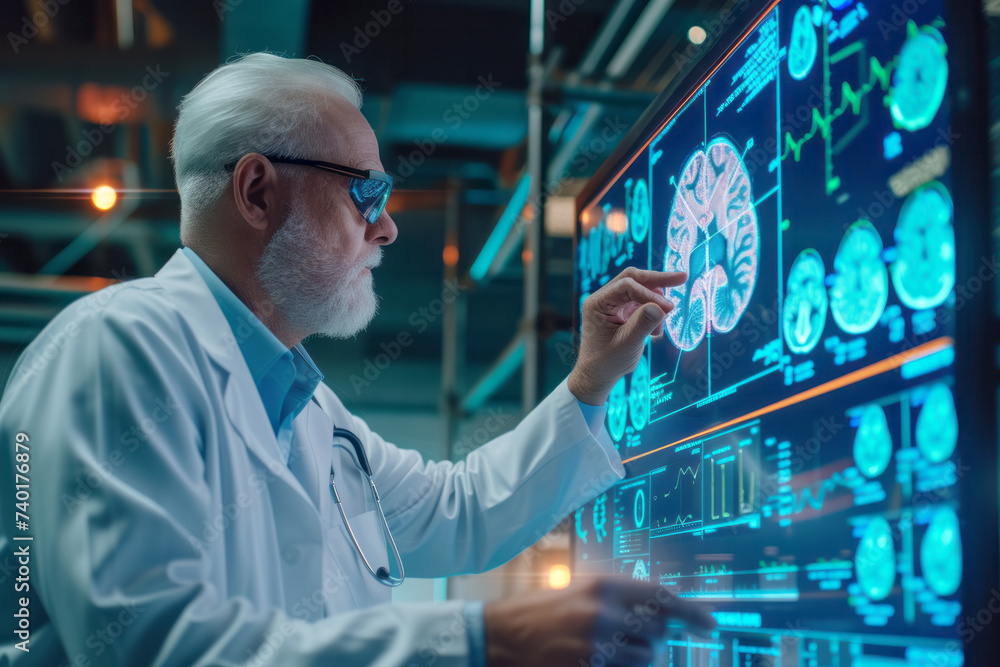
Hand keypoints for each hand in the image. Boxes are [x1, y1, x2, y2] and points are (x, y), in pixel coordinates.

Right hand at [483, 577, 715, 666]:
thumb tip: (658, 614)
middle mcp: (603, 613)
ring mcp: (596, 645)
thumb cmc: (537, 612)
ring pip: (644, 657)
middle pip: (657, 631)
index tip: (710, 624)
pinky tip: (599, 661)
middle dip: (651, 637)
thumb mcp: (578, 592)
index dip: (691, 612)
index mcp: (602, 585)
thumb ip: (616, 601)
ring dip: (635, 657)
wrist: (498, 637)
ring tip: (607, 650)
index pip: (661, 597)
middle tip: (628, 636)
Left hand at [568, 267, 686, 404]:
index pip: (626, 286)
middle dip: (658, 279)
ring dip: (656, 302)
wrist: (599, 375)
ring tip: (661, 326)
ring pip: (640, 289)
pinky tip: (656, 332)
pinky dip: (654, 313)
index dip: (649, 294)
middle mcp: (604, 299)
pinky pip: (643, 303)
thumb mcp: (627, 344)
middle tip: (682, 277)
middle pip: (634, 278)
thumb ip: (642, 324)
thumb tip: (660, 307)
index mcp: (598, 303)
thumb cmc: (607, 362)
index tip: (668, 309)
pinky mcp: (623, 311)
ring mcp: (614, 304)